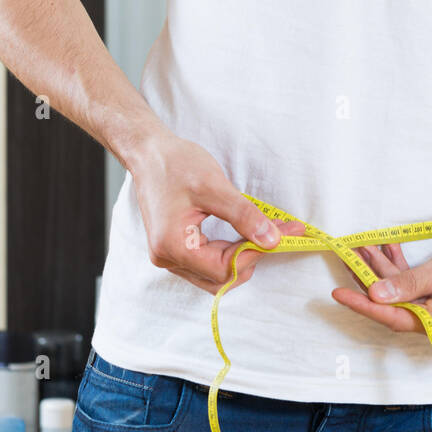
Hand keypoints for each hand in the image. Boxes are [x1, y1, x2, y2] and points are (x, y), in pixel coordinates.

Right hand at [130, 129, 305, 294]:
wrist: (149, 152)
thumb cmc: (176, 164)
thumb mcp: (215, 186)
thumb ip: (244, 215)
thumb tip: (272, 240)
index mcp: (173, 245)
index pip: (223, 269)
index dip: (255, 254)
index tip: (283, 236)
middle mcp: (167, 258)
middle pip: (218, 278)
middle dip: (249, 258)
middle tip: (276, 235)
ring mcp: (168, 255)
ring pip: (213, 275)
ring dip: (239, 258)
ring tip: (261, 234)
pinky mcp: (173, 247)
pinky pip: (205, 263)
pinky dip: (226, 254)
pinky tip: (241, 236)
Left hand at [331, 233, 431, 351]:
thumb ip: (412, 283)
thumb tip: (377, 296)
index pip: (395, 319)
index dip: (363, 304)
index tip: (337, 293)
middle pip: (400, 312)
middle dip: (374, 283)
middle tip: (351, 257)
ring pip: (411, 306)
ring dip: (391, 279)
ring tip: (369, 249)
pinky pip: (425, 304)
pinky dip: (409, 283)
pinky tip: (393, 258)